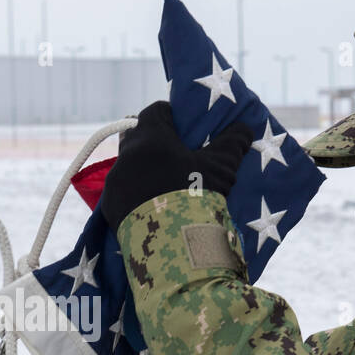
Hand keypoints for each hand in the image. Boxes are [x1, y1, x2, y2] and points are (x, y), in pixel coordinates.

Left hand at [99, 100, 253, 229]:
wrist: (168, 242)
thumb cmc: (193, 195)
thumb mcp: (219, 167)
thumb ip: (232, 144)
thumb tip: (244, 128)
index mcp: (149, 137)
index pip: (155, 111)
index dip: (171, 116)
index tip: (186, 128)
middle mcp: (125, 156)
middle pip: (139, 139)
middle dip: (157, 145)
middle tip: (179, 159)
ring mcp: (114, 184)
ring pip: (130, 169)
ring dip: (146, 173)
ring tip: (168, 187)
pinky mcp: (110, 209)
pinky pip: (123, 195)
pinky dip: (137, 197)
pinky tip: (155, 209)